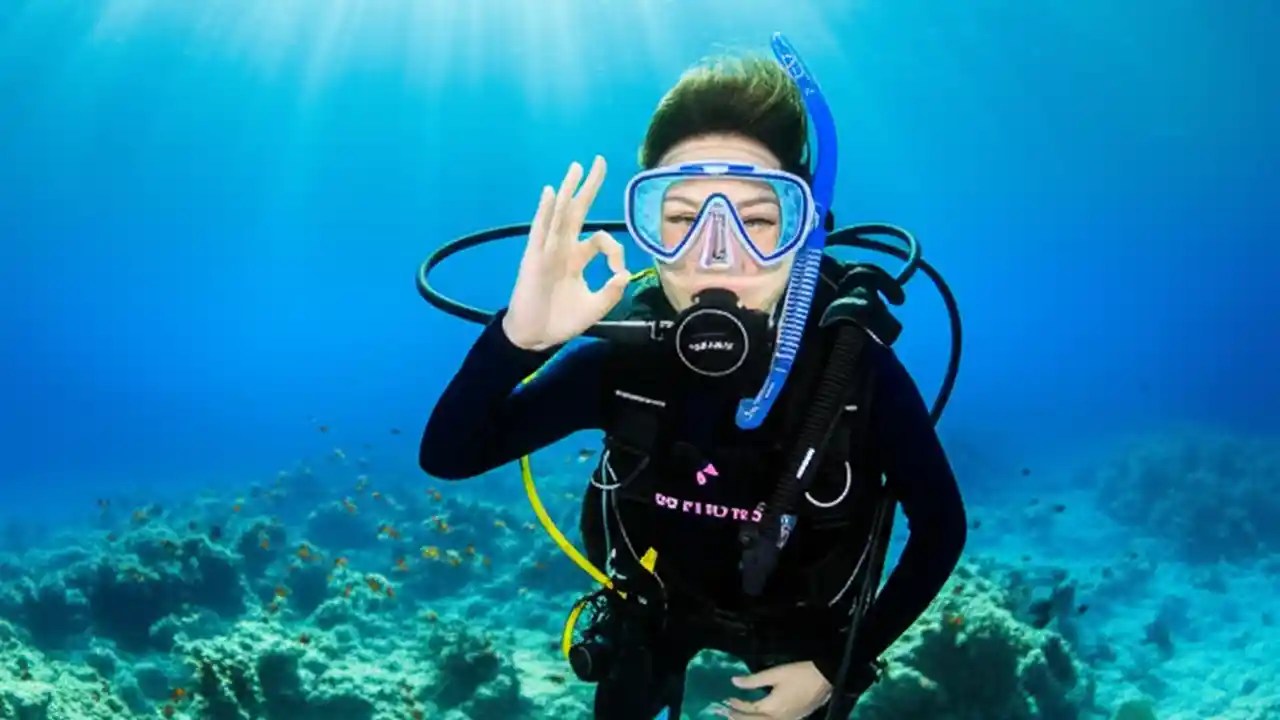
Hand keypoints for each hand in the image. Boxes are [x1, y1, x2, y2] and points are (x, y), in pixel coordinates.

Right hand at [502, 156, 629, 350]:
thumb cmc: (561, 320)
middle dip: (588, 187)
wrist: (534, 337)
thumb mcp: (595, 307)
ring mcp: (547, 251)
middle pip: (577, 211)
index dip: (615, 250)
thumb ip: (612, 292)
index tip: (619, 272)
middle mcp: (562, 248)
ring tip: (576, 167)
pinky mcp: (534, 258)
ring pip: (559, 214)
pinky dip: (546, 211)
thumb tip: (625, 273)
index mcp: (577, 258)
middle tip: (597, 161)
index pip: (600, 240)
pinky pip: (540, 230)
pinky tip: (551, 193)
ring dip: (568, 190)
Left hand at [714, 661, 832, 719]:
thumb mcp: (775, 673)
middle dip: (741, 718)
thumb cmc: (799, 673)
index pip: (749, 710)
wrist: (826, 678)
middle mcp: (779, 718)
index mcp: (772, 708)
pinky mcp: (796, 718)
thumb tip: (734, 681)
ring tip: (741, 717)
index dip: (737, 705)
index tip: (727, 700)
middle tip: (728, 714)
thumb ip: (754, 680)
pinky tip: (762, 716)